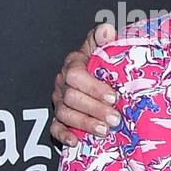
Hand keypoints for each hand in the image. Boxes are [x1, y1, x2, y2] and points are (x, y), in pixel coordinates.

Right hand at [50, 23, 119, 144]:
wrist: (98, 77)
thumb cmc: (102, 64)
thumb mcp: (103, 49)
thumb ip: (103, 39)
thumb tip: (107, 29)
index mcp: (73, 65)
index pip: (76, 75)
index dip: (94, 87)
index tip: (114, 97)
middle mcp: (63, 84)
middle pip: (72, 98)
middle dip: (95, 109)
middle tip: (116, 119)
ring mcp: (59, 102)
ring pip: (65, 114)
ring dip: (85, 124)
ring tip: (106, 131)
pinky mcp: (59, 118)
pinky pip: (54, 128)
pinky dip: (63, 135)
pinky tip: (76, 141)